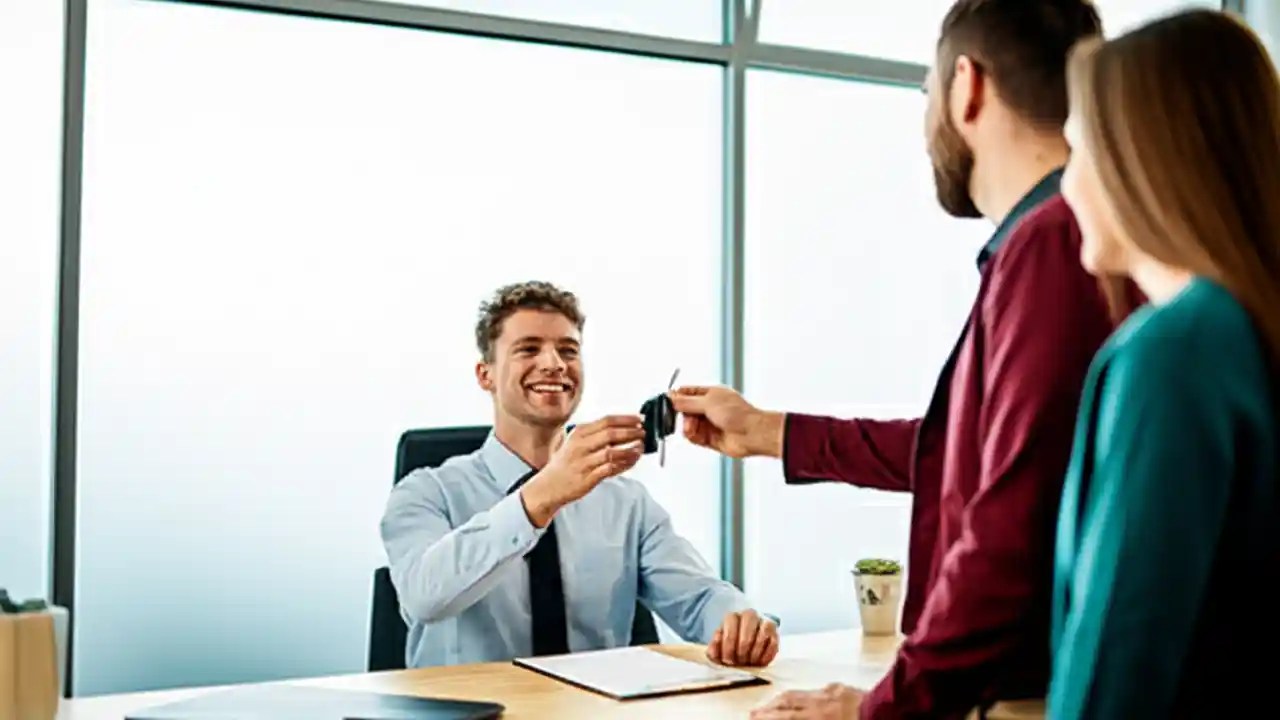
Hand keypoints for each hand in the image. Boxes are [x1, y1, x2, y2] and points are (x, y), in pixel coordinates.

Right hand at [520, 415, 644, 526]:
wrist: (549, 486)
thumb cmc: (566, 463)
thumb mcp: (576, 442)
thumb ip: (596, 436)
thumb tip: (624, 429)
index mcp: (579, 433)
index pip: (606, 421)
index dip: (626, 419)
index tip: (640, 419)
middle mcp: (580, 445)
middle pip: (611, 434)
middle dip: (631, 432)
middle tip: (643, 433)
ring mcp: (584, 462)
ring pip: (612, 452)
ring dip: (630, 449)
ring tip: (640, 448)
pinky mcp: (588, 478)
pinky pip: (610, 469)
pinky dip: (624, 464)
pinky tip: (632, 461)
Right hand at [667, 386, 784, 458]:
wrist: (752, 434)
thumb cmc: (737, 414)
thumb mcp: (708, 402)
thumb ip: (687, 401)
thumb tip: (671, 397)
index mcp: (710, 394)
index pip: (687, 392)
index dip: (676, 397)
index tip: (666, 402)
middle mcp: (709, 408)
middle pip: (685, 410)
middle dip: (681, 414)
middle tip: (680, 417)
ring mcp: (709, 423)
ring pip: (688, 425)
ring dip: (687, 427)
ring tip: (692, 428)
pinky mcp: (710, 438)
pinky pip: (694, 437)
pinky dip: (692, 436)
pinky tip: (696, 436)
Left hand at [706, 609, 778, 666]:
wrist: (744, 650)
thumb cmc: (729, 649)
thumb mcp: (717, 650)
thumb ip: (713, 650)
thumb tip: (715, 648)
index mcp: (732, 617)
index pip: (730, 628)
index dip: (728, 646)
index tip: (727, 660)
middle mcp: (749, 616)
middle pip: (747, 631)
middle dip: (742, 651)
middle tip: (739, 662)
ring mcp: (764, 623)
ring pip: (763, 635)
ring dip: (754, 654)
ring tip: (749, 663)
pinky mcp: (775, 634)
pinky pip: (774, 643)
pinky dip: (766, 655)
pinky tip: (759, 663)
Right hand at [750, 684, 863, 719]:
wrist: (894, 708)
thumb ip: (805, 718)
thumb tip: (793, 715)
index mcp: (818, 715)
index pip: (784, 715)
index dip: (766, 716)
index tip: (753, 717)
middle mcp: (821, 701)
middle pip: (787, 702)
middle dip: (768, 708)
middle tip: (754, 713)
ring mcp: (832, 692)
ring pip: (800, 694)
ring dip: (782, 700)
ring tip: (771, 705)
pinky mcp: (843, 688)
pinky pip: (819, 690)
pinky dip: (806, 695)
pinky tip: (805, 698)